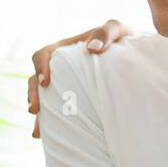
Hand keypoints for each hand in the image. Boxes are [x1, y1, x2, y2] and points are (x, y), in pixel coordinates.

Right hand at [27, 19, 132, 136]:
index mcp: (65, 49)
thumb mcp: (118, 30)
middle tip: (34, 110)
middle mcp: (61, 67)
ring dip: (38, 112)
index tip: (46, 81)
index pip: (43, 54)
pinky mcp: (72, 97)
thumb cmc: (123, 39)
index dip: (40, 67)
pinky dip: (49, 122)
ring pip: (43, 97)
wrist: (134, 55)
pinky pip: (56, 109)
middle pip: (36, 79)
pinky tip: (45, 136)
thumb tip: (92, 48)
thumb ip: (106, 33)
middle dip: (33, 94)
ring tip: (38, 130)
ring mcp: (65, 83)